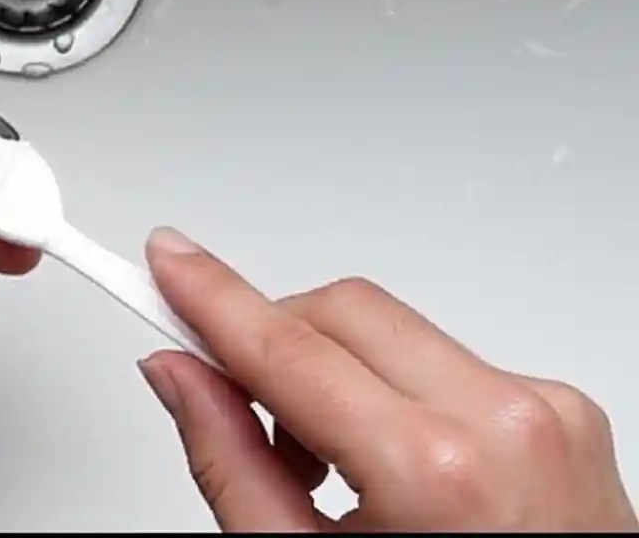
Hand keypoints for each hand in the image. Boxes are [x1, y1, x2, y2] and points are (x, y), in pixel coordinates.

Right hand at [138, 227, 636, 531]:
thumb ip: (231, 465)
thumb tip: (180, 376)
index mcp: (435, 470)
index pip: (288, 350)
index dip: (211, 298)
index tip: (168, 261)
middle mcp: (503, 420)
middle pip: (341, 313)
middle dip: (273, 346)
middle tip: (234, 405)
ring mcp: (545, 411)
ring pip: (391, 329)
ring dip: (333, 372)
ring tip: (322, 466)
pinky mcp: (563, 411)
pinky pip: (446, 359)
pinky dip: (394, 392)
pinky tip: (387, 466)